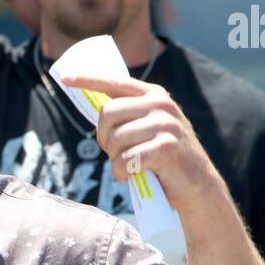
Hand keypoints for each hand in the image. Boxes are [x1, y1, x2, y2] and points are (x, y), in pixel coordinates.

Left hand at [56, 72, 225, 217]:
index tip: (65, 78)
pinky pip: (126, 160)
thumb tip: (95, 107)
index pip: (114, 82)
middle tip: (114, 153)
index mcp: (154, 95)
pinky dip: (122, 173)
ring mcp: (165, 125)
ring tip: (129, 166)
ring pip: (115, 139)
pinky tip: (133, 176)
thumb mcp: (148, 128)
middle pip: (107, 113)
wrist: (198, 186)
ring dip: (115, 159)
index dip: (88, 80)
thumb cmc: (164, 159)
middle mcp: (161, 105)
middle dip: (103, 138)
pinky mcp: (166, 148)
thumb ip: (128, 115)